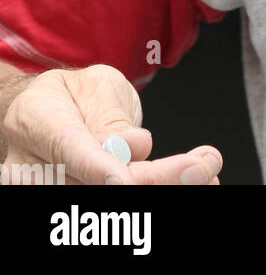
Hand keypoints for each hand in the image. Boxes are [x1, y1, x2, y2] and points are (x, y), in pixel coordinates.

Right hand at [1, 63, 222, 184]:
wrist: (53, 113)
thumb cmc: (74, 94)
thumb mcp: (96, 85)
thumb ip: (110, 116)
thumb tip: (134, 147)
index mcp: (37, 122)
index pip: (70, 150)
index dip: (99, 168)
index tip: (127, 182)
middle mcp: (39, 167)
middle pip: (99, 183)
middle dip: (156, 178)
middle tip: (201, 166)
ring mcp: (59, 188)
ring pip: (116, 197)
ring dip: (169, 184)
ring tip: (209, 169)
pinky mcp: (87, 197)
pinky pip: (126, 200)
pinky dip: (166, 186)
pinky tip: (201, 180)